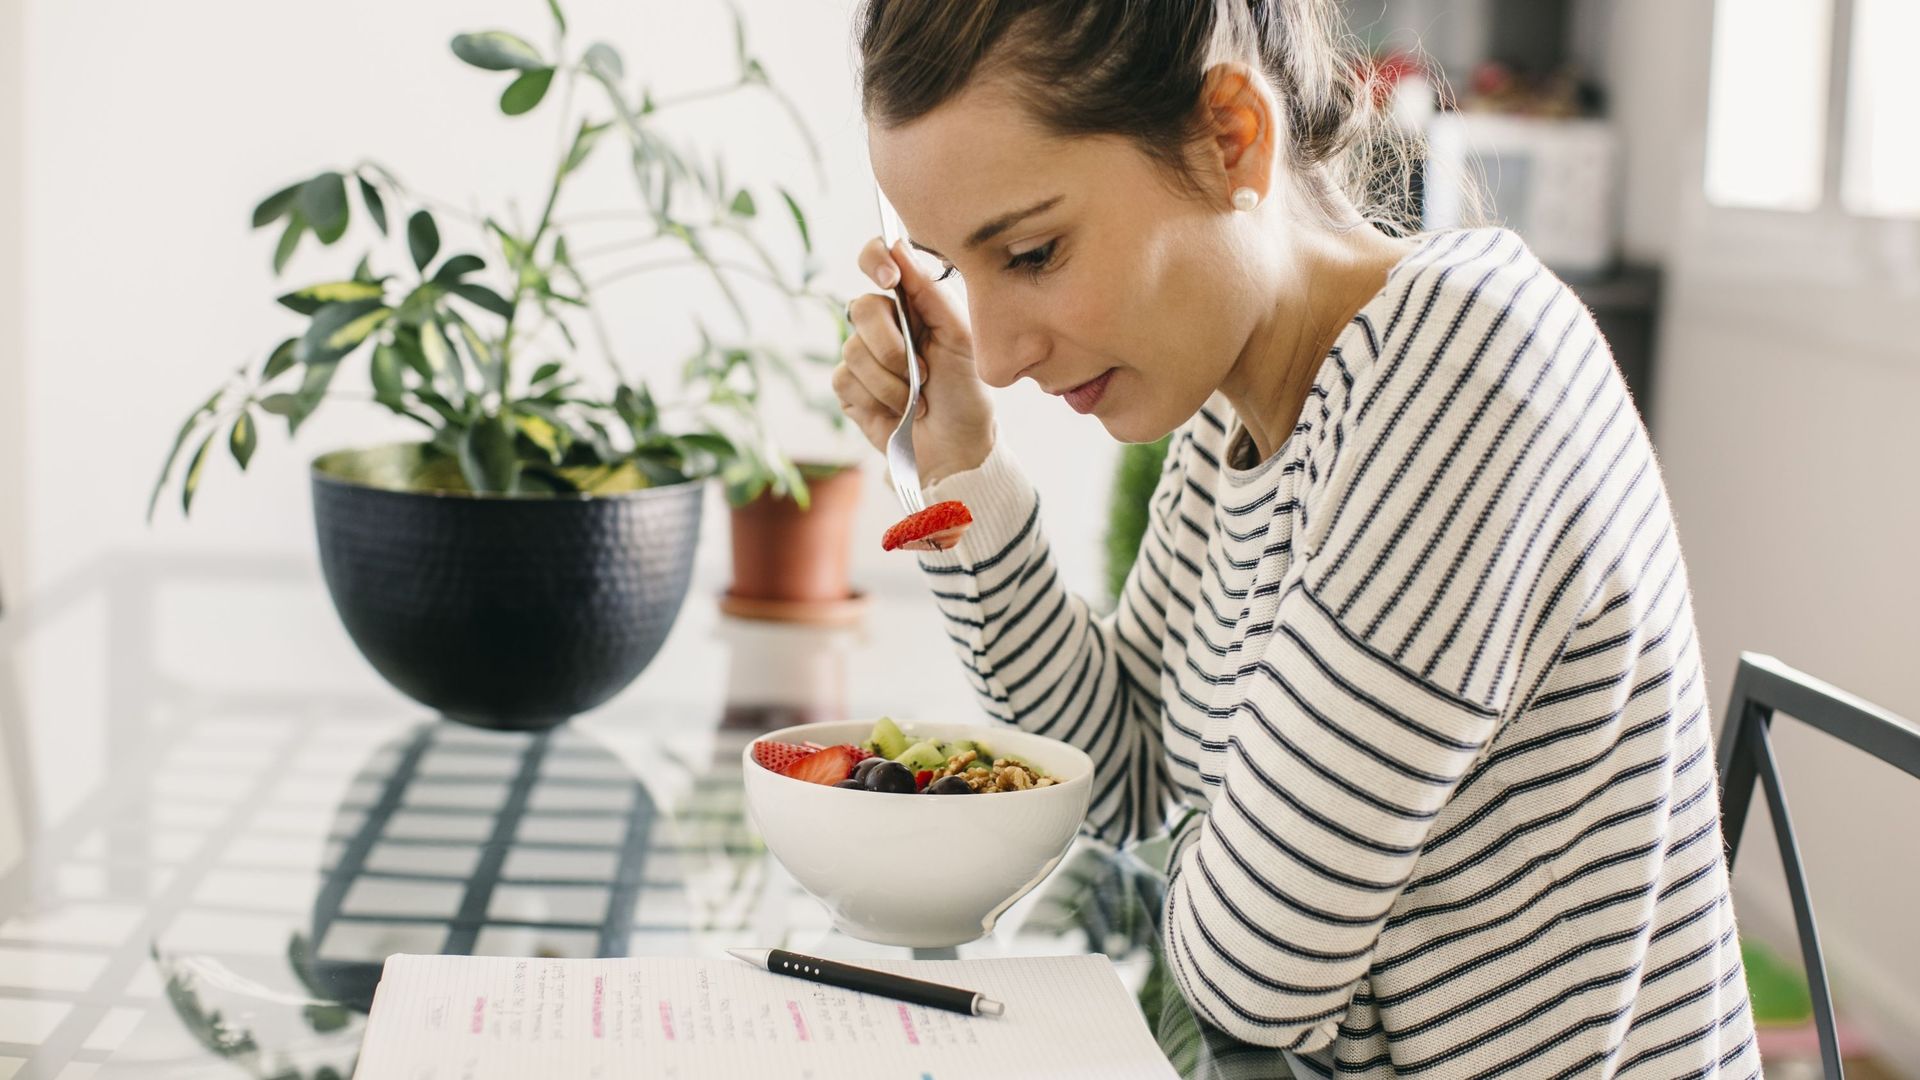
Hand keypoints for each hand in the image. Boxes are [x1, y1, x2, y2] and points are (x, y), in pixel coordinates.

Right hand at [833, 239, 994, 486]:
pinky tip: (898, 411)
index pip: (879, 259)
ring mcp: (863, 355)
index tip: (888, 278)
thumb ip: (931, 293)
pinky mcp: (849, 388)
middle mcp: (884, 323)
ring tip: (917, 399)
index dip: (874, 259)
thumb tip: (898, 246)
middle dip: (893, 346)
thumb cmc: (966, 392)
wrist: (956, 448)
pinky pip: (846, 379)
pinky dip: (878, 398)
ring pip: (854, 350)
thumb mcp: (960, 339)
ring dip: (892, 382)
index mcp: (913, 303)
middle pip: (861, 308)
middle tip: (923, 371)